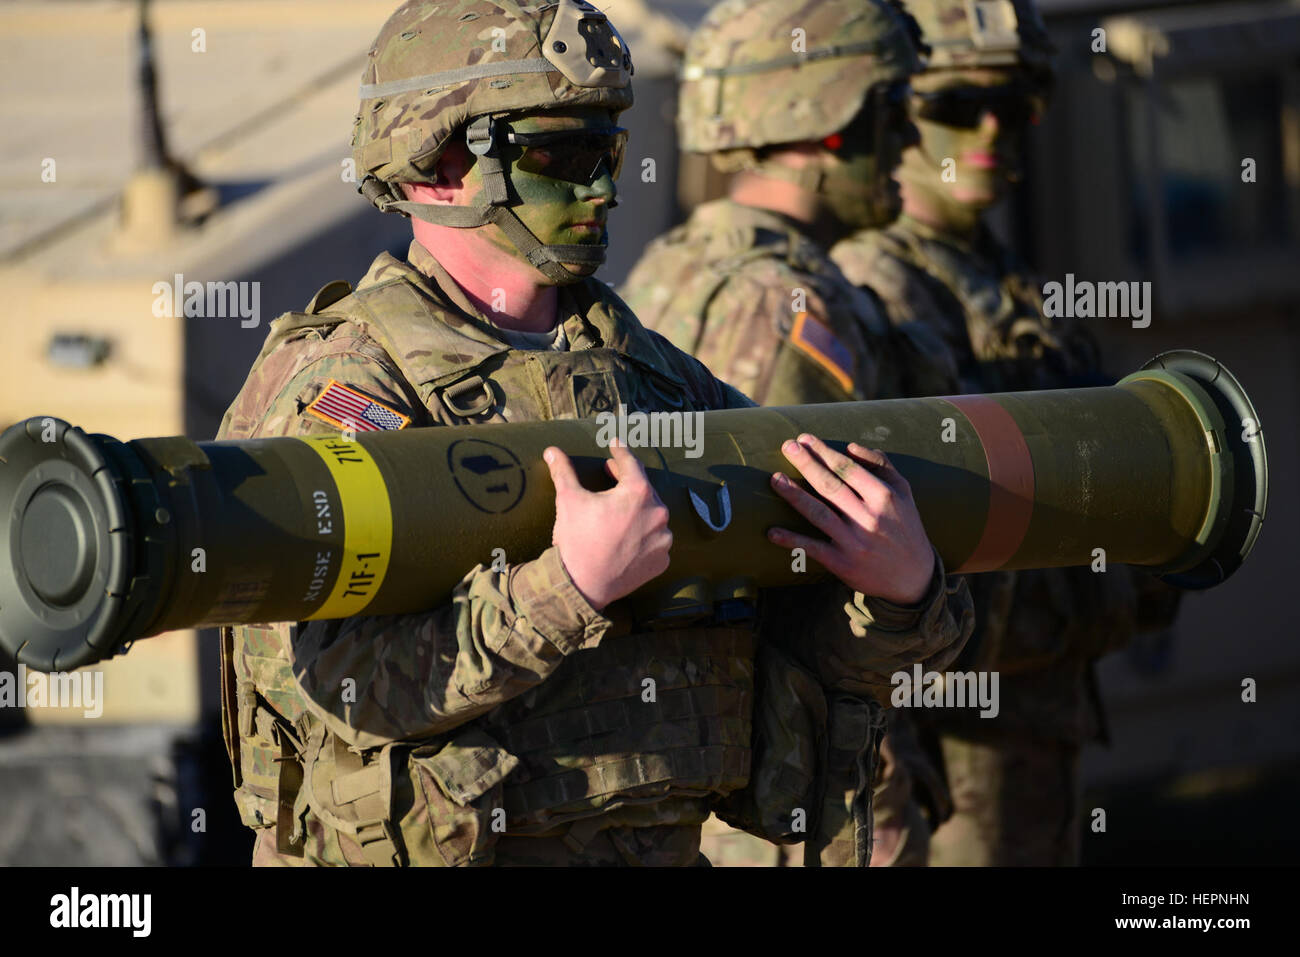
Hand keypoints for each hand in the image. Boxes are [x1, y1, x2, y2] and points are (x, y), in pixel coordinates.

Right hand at [543, 441, 672, 609]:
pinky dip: (644, 537)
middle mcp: (658, 514)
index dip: (620, 452)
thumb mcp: (568, 499)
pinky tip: (628, 537)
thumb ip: (563, 471)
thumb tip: (551, 451)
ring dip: (638, 511)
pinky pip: (655, 542)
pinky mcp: (661, 561)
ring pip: (652, 516)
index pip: (631, 464)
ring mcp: (663, 540)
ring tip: (619, 511)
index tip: (615, 445)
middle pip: (643, 490)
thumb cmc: (576, 540)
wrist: (582, 586)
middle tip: (611, 475)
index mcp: (638, 493)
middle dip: (627, 482)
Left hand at [767, 434, 933, 604]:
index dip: (824, 452)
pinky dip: (792, 541)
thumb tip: (850, 447)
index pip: (848, 469)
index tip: (805, 439)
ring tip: (775, 479)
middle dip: (807, 464)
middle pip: (831, 486)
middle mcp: (869, 518)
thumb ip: (881, 465)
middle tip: (786, 446)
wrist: (914, 578)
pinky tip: (772, 532)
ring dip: (794, 496)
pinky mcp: (842, 564)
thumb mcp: (903, 493)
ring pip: (819, 513)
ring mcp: (854, 542)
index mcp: (884, 497)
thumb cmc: (905, 527)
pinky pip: (813, 549)